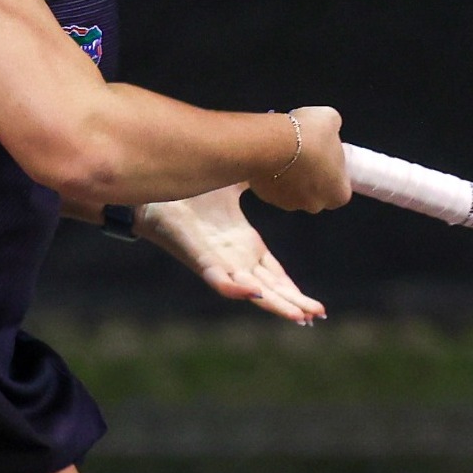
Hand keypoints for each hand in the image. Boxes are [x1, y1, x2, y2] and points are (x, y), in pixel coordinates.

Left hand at [140, 184, 326, 324]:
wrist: (154, 189)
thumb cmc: (189, 190)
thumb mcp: (235, 182)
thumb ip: (258, 176)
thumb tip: (281, 156)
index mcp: (244, 245)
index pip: (275, 274)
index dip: (294, 288)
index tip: (317, 306)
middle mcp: (234, 259)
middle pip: (270, 287)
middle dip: (293, 302)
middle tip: (317, 316)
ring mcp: (217, 262)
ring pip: (250, 291)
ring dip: (273, 304)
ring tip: (297, 316)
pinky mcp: (198, 259)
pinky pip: (218, 280)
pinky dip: (234, 290)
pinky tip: (253, 295)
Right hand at [248, 105, 349, 212]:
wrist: (271, 144)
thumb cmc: (308, 136)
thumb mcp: (330, 118)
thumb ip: (333, 130)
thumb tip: (328, 128)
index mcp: (339, 193)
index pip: (341, 189)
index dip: (334, 171)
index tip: (326, 157)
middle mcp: (316, 204)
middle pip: (316, 192)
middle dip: (311, 176)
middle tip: (305, 153)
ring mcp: (289, 204)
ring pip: (293, 190)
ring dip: (290, 175)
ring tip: (285, 152)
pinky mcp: (265, 198)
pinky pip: (272, 187)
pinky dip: (272, 174)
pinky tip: (270, 155)